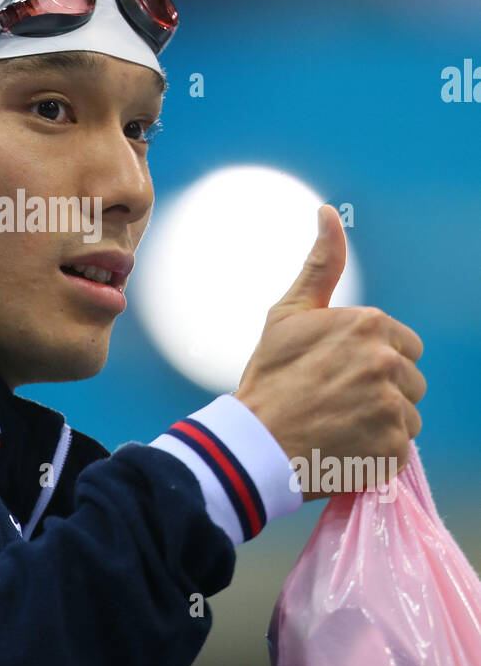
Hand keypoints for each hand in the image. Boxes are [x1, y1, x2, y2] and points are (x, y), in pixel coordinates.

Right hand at [234, 205, 425, 500]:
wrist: (255, 443)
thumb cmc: (269, 376)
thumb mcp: (289, 313)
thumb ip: (321, 264)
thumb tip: (329, 212)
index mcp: (369, 324)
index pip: (402, 345)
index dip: (371, 360)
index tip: (337, 374)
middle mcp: (387, 361)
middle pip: (410, 380)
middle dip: (381, 390)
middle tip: (337, 402)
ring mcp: (392, 407)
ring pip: (408, 415)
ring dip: (382, 422)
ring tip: (340, 426)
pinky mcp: (393, 448)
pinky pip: (399, 448)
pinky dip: (377, 453)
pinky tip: (346, 448)